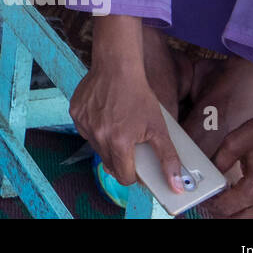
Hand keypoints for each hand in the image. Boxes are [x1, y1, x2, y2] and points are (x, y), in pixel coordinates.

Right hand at [69, 63, 182, 189]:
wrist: (116, 66)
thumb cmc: (138, 95)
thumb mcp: (159, 128)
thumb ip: (168, 158)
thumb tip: (177, 186)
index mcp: (119, 143)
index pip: (124, 177)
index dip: (133, 175)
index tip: (138, 167)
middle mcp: (98, 136)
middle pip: (109, 164)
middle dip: (121, 159)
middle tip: (130, 143)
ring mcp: (84, 124)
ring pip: (97, 147)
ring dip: (107, 143)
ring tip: (118, 125)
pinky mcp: (76, 114)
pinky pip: (85, 131)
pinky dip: (95, 129)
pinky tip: (105, 115)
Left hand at [206, 109, 252, 217]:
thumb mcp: (234, 143)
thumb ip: (219, 161)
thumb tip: (211, 173)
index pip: (227, 207)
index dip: (213, 205)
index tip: (209, 201)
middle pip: (242, 220)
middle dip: (226, 215)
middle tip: (218, 207)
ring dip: (246, 218)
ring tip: (237, 208)